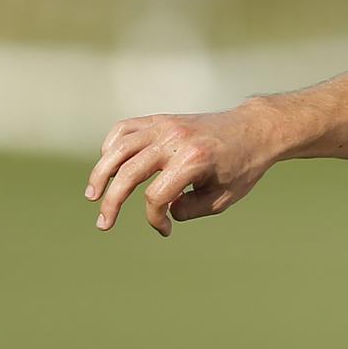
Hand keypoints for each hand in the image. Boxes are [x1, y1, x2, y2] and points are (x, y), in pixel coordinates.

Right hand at [85, 105, 280, 235]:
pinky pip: (125, 129)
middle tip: (104, 225)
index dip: (155, 218)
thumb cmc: (242, 167)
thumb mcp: (224, 197)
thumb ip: (191, 209)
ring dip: (100, 173)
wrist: (255, 130)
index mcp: (195, 160)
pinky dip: (111, 146)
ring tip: (93, 196)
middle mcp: (175, 140)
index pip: (157, 196)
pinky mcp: (161, 119)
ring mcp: (165, 126)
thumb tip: (163, 211)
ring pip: (118, 148)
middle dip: (112, 202)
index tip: (165, 229)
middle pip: (129, 173)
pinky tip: (108, 164)